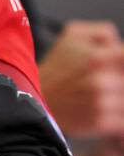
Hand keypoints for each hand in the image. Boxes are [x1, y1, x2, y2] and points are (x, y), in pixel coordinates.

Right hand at [39, 20, 123, 136]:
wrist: (39, 97)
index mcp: (97, 58)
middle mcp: (100, 82)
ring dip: (119, 97)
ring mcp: (101, 104)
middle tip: (109, 79)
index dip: (123, 60)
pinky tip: (108, 109)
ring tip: (106, 94)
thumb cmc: (57, 65)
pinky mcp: (100, 123)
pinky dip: (118, 116)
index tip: (119, 65)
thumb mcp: (73, 34)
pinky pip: (123, 120)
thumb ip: (104, 32)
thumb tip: (120, 44)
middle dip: (119, 79)